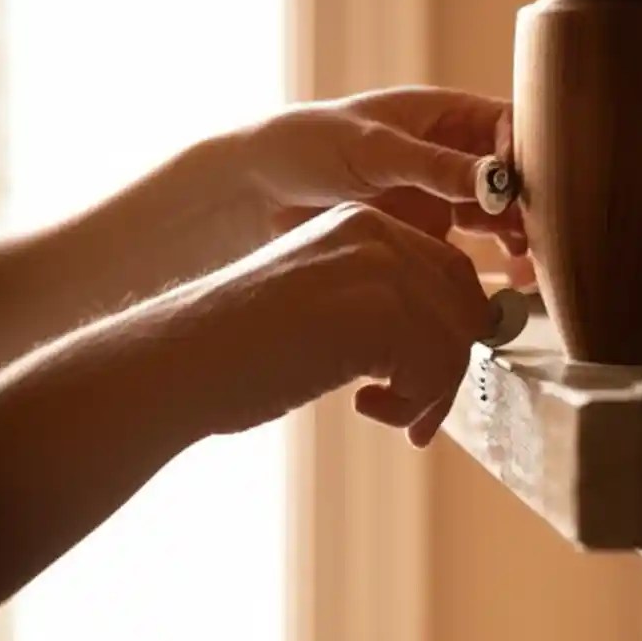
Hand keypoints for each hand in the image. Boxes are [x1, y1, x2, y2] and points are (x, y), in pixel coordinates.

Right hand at [185, 201, 488, 446]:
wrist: (179, 361)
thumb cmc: (239, 348)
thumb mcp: (322, 303)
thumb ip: (380, 305)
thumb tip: (455, 342)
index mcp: (362, 224)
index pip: (450, 272)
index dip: (452, 330)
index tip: (429, 378)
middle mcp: (376, 234)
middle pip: (462, 304)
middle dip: (449, 366)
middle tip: (418, 413)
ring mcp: (378, 269)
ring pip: (454, 341)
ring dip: (430, 394)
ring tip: (390, 416)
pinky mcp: (377, 313)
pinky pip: (436, 368)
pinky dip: (414, 405)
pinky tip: (366, 408)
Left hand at [235, 86, 530, 284]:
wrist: (258, 191)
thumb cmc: (309, 145)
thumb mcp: (375, 149)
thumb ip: (435, 166)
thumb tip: (495, 180)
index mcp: (443, 114)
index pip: (507, 123)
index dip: (529, 149)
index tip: (532, 183)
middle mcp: (449, 153)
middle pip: (511, 172)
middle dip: (532, 198)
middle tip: (546, 228)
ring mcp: (440, 194)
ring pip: (498, 210)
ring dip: (519, 230)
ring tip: (531, 255)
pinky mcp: (427, 231)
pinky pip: (473, 243)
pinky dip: (494, 256)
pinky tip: (509, 272)